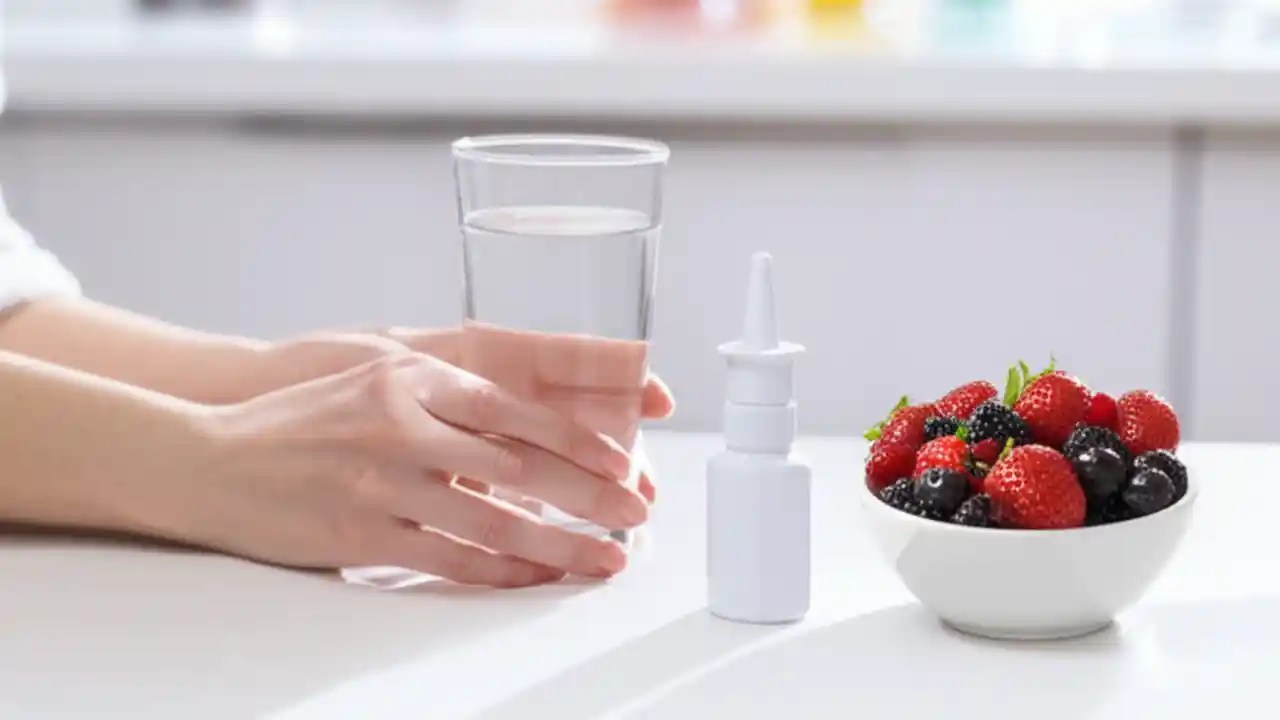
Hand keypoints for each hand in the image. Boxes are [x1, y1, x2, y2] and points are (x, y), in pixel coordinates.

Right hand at [186, 352, 649, 586]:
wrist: (213, 457)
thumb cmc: (300, 420)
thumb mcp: (372, 380)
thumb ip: (444, 401)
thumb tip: (520, 436)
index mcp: (412, 379)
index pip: (517, 410)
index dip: (580, 439)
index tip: (624, 462)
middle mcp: (404, 425)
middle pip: (521, 466)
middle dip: (591, 494)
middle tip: (637, 513)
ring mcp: (384, 483)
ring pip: (495, 522)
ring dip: (559, 545)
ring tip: (604, 559)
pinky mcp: (363, 534)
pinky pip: (451, 560)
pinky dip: (503, 572)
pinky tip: (537, 577)